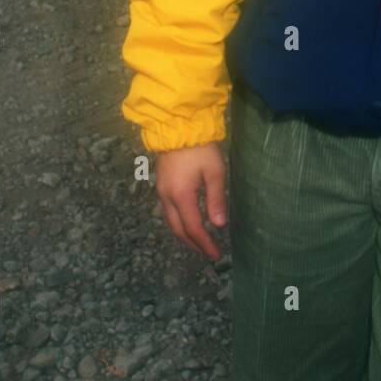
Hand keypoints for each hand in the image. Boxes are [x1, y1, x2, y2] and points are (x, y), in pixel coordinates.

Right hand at [154, 143, 226, 260]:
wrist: (178, 126)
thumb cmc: (200, 148)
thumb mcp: (214, 171)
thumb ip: (216, 199)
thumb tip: (219, 225)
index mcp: (181, 195)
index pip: (193, 228)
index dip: (205, 243)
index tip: (216, 254)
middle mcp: (167, 197)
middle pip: (178, 230)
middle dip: (193, 244)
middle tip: (209, 253)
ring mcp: (161, 191)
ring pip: (171, 222)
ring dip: (185, 235)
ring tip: (200, 243)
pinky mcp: (161, 184)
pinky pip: (168, 212)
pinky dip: (179, 223)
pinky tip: (188, 223)